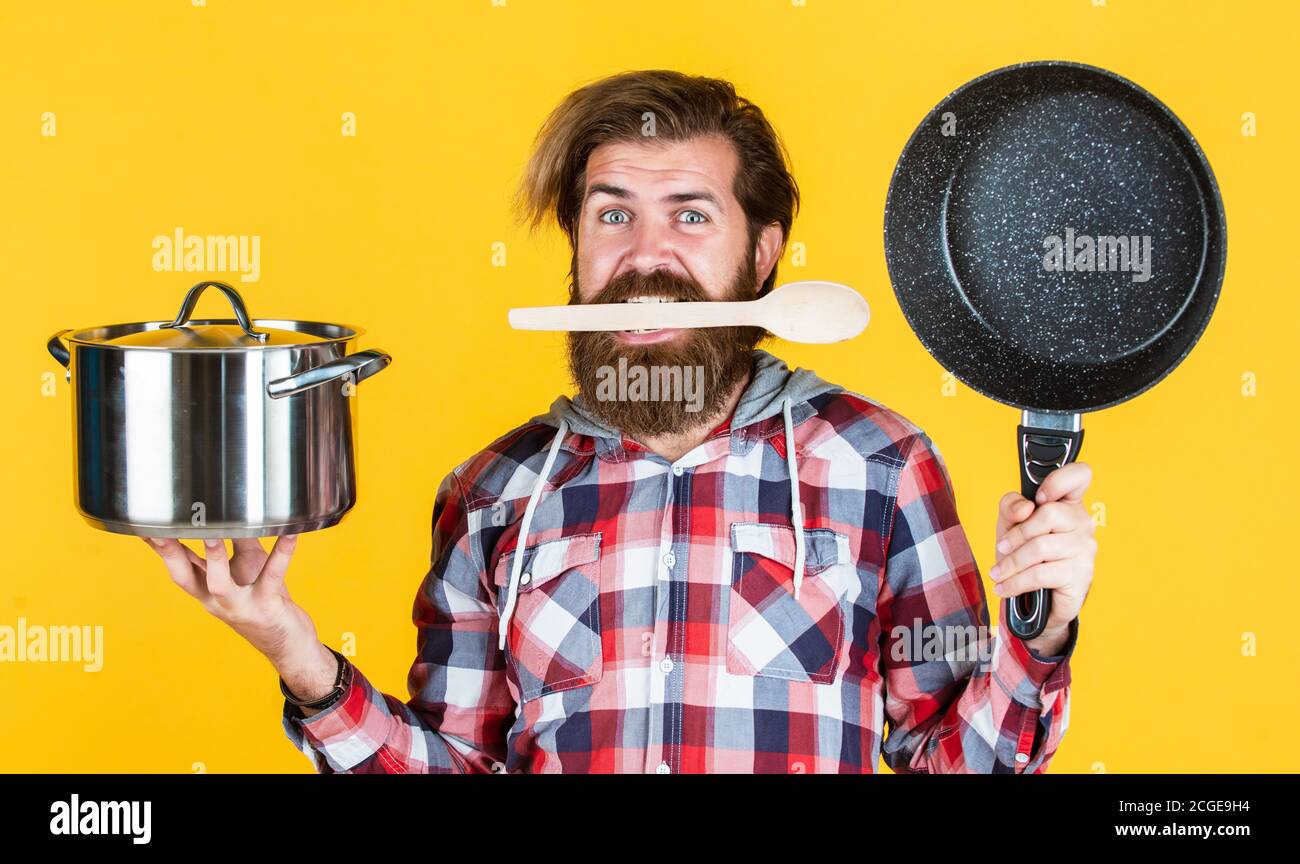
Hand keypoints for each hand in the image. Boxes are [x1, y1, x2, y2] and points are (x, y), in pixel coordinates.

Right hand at [142, 535, 336, 700]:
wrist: (288, 644)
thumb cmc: (265, 599)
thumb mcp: (249, 564)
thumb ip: (238, 539)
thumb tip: (234, 509)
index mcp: (206, 589)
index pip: (176, 565)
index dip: (159, 546)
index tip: (142, 523)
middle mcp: (216, 600)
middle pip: (184, 578)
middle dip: (169, 554)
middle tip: (157, 530)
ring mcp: (240, 606)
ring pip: (220, 585)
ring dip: (214, 560)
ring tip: (212, 537)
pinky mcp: (266, 607)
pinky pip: (273, 577)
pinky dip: (281, 554)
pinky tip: (290, 534)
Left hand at [988, 462, 1096, 655]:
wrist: (1036, 598)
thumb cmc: (1024, 552)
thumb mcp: (1009, 525)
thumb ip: (1011, 507)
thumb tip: (1025, 508)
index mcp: (1068, 503)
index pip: (1079, 476)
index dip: (1059, 480)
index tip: (1038, 498)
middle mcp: (1082, 522)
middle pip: (1049, 514)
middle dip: (1016, 534)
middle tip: (1001, 549)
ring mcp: (1085, 549)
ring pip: (1041, 547)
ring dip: (1011, 563)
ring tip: (998, 574)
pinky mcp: (1080, 575)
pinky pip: (1041, 574)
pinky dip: (1016, 582)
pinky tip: (1005, 587)